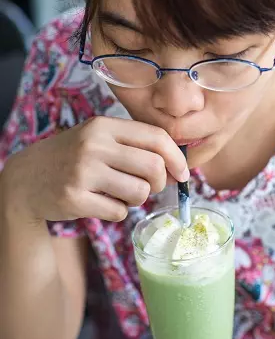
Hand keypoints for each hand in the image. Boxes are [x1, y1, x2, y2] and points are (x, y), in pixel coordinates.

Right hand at [2, 117, 188, 222]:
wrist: (27, 178)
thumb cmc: (74, 158)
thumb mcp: (98, 139)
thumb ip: (135, 147)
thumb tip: (178, 168)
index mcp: (104, 126)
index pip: (156, 137)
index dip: (177, 158)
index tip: (183, 173)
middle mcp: (93, 145)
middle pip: (154, 167)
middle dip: (160, 182)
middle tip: (151, 187)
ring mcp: (82, 172)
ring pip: (139, 192)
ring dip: (138, 199)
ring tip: (122, 193)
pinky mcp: (75, 198)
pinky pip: (119, 212)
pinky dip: (118, 212)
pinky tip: (102, 203)